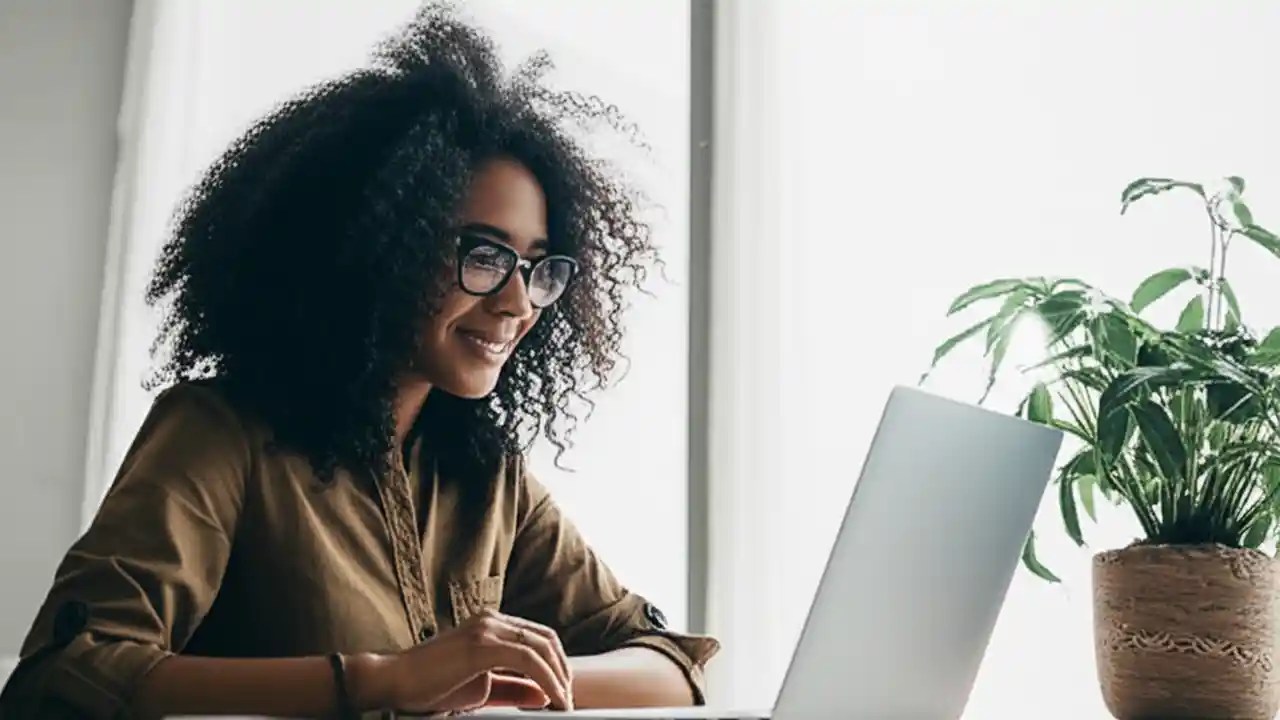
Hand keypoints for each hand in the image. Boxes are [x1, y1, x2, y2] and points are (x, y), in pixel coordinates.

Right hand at [363, 608, 573, 713]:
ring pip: (541, 647)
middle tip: (566, 700)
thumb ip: (514, 688)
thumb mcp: (483, 688)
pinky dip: (546, 679)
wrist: (397, 682)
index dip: (557, 664)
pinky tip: (551, 698)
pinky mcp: (482, 643)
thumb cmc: (434, 685)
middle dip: (563, 671)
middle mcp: (492, 620)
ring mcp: (486, 628)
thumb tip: (545, 694)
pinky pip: (527, 659)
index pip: (538, 638)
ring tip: (562, 703)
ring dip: (558, 677)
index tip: (563, 691)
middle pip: (545, 640)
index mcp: (492, 624)